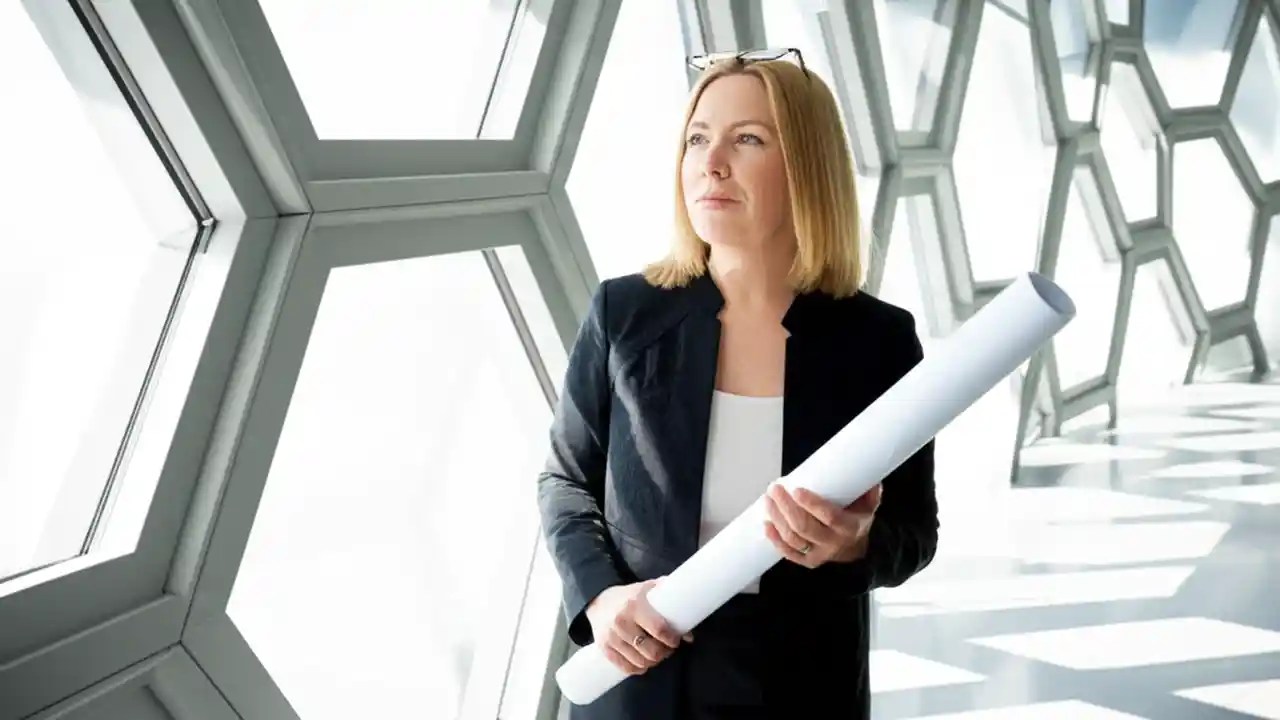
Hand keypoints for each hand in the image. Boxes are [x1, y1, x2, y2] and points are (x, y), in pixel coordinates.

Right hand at [585, 578, 693, 675]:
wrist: (599, 600)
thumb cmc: (630, 596)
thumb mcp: (649, 589)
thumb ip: (670, 600)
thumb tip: (688, 629)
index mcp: (635, 605)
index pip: (659, 629)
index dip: (671, 639)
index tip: (676, 640)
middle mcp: (621, 621)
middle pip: (651, 650)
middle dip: (664, 652)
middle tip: (668, 648)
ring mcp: (611, 637)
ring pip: (640, 662)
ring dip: (653, 661)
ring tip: (657, 654)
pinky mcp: (604, 648)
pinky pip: (626, 668)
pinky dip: (638, 669)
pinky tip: (644, 662)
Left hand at [763, 483, 881, 568]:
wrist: (856, 549)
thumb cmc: (856, 520)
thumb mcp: (868, 505)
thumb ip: (868, 490)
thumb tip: (866, 473)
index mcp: (849, 527)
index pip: (829, 517)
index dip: (812, 504)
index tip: (797, 490)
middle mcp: (833, 543)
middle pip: (804, 527)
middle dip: (786, 507)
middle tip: (775, 489)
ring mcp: (819, 554)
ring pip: (793, 538)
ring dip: (777, 518)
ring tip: (768, 500)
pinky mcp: (807, 561)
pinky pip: (788, 553)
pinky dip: (775, 539)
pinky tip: (766, 524)